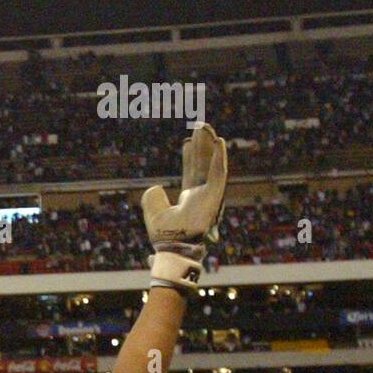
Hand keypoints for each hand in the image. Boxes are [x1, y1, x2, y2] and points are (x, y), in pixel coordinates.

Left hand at [141, 123, 227, 248]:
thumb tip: (155, 187)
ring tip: (206, 127)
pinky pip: (219, 173)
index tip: (188, 140)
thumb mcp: (154, 213)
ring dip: (210, 145)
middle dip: (202, 145)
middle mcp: (201, 195)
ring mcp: (210, 195)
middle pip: (203, 164)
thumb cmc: (164, 236)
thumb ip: (152, 198)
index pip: (192, 172)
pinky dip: (219, 157)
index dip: (190, 156)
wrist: (172, 247)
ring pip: (211, 164)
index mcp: (190, 198)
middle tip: (200, 125)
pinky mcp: (215, 196)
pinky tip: (219, 141)